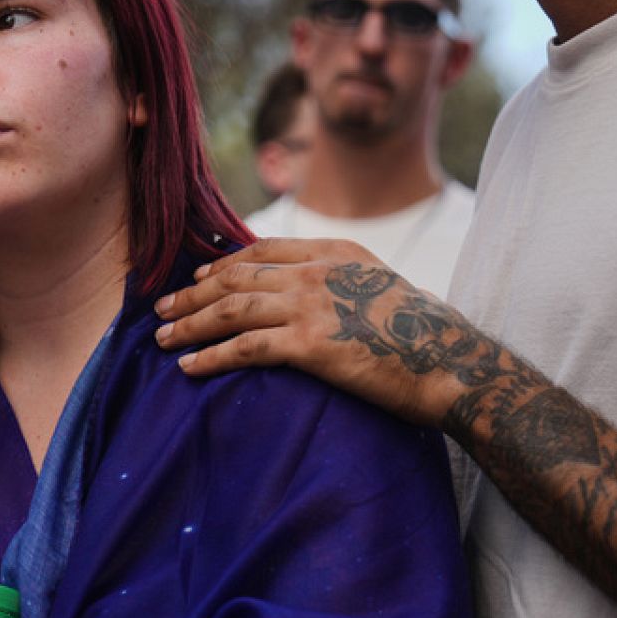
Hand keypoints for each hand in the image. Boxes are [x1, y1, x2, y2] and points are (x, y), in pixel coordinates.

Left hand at [152, 236, 498, 427]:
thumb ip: (347, 284)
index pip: (264, 250)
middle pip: (237, 276)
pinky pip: (244, 348)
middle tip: (162, 308)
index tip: (199, 275)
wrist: (454, 365)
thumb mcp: (384, 289)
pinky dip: (210, 356)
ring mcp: (312, 306)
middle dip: (194, 293)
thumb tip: (323, 299)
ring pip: (231, 308)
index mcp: (337, 253)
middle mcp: (318, 272)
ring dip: (190, 323)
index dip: (224, 263)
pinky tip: (189, 367)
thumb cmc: (428, 337)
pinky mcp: (309, 345)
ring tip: (162, 338)